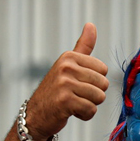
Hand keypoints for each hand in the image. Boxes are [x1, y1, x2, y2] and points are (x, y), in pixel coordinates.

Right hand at [23, 22, 109, 140]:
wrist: (36, 115)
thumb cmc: (56, 91)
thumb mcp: (68, 65)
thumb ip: (83, 47)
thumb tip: (91, 24)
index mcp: (69, 57)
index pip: (103, 69)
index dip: (95, 81)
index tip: (78, 84)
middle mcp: (66, 67)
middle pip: (103, 84)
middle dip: (94, 95)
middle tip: (76, 96)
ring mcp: (64, 84)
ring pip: (99, 97)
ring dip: (89, 105)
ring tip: (74, 104)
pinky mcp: (65, 101)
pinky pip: (91, 110)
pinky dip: (85, 115)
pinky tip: (71, 112)